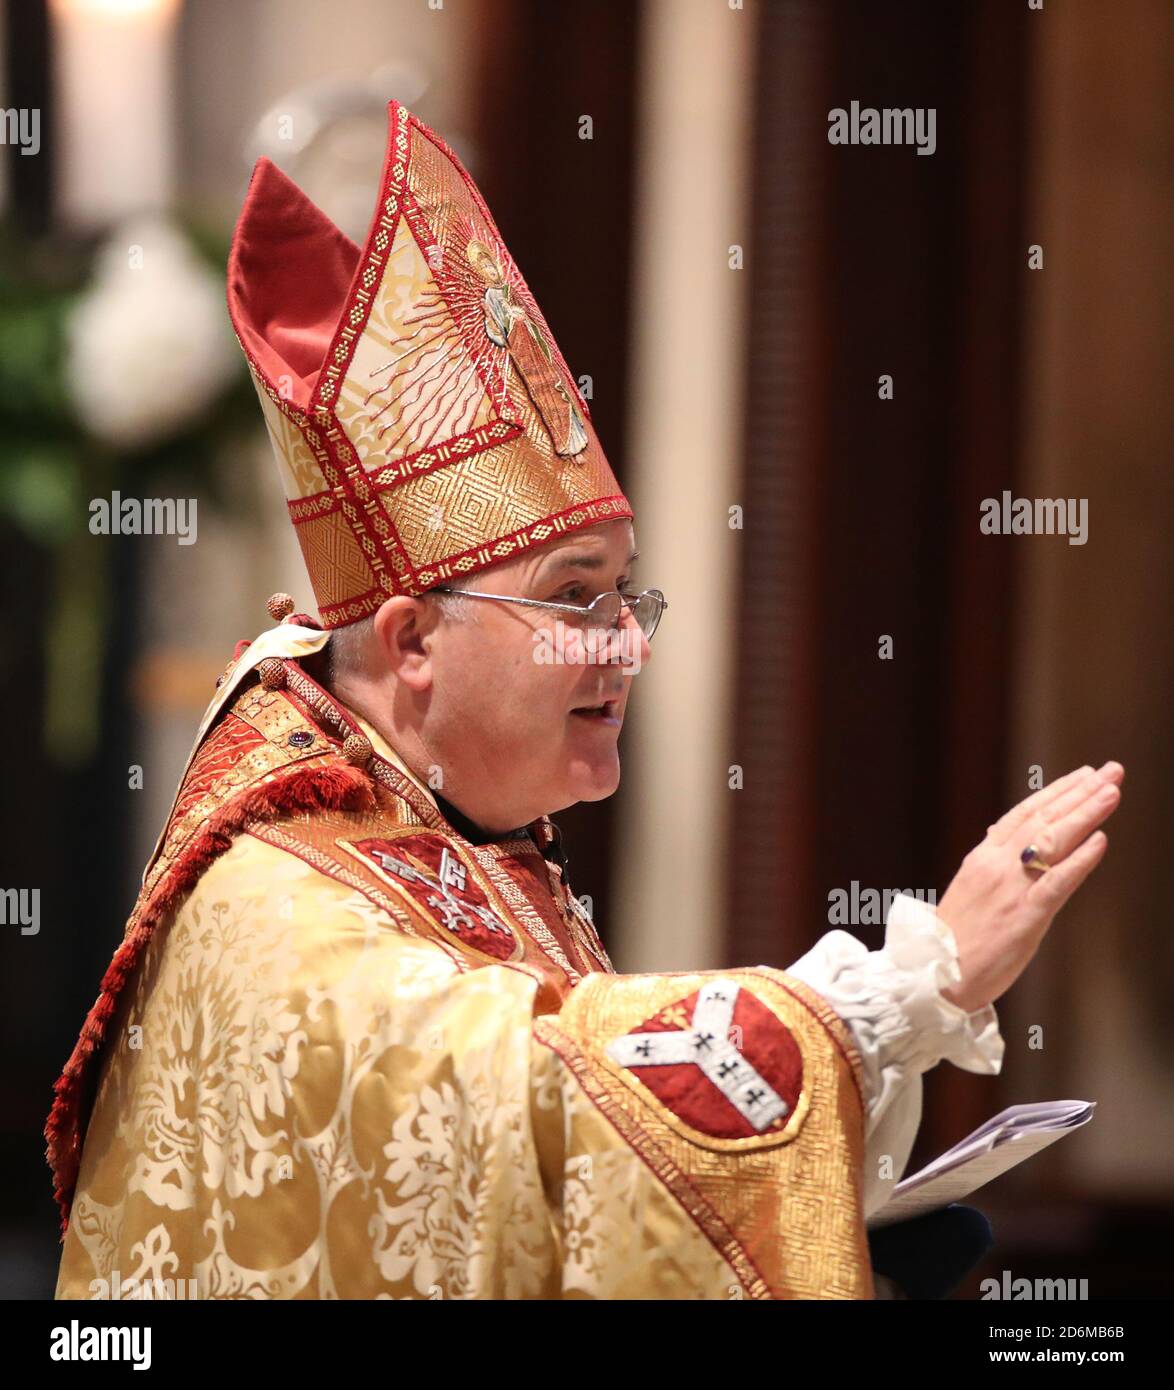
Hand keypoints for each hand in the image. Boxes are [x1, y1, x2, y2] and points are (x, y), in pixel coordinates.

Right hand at [936, 762, 1123, 1012]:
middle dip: (1080, 793)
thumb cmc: (953, 939)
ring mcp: (1010, 889)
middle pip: (1043, 820)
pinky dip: (1080, 860)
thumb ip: (988, 860)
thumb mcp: (968, 889)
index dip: (1056, 792)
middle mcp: (996, 865)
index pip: (1024, 814)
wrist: (934, 975)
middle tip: (1111, 772)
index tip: (1084, 775)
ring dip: (1085, 814)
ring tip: (1111, 793)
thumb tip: (998, 831)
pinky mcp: (1024, 916)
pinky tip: (1101, 841)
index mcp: (982, 858)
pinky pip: (1056, 883)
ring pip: (1053, 842)